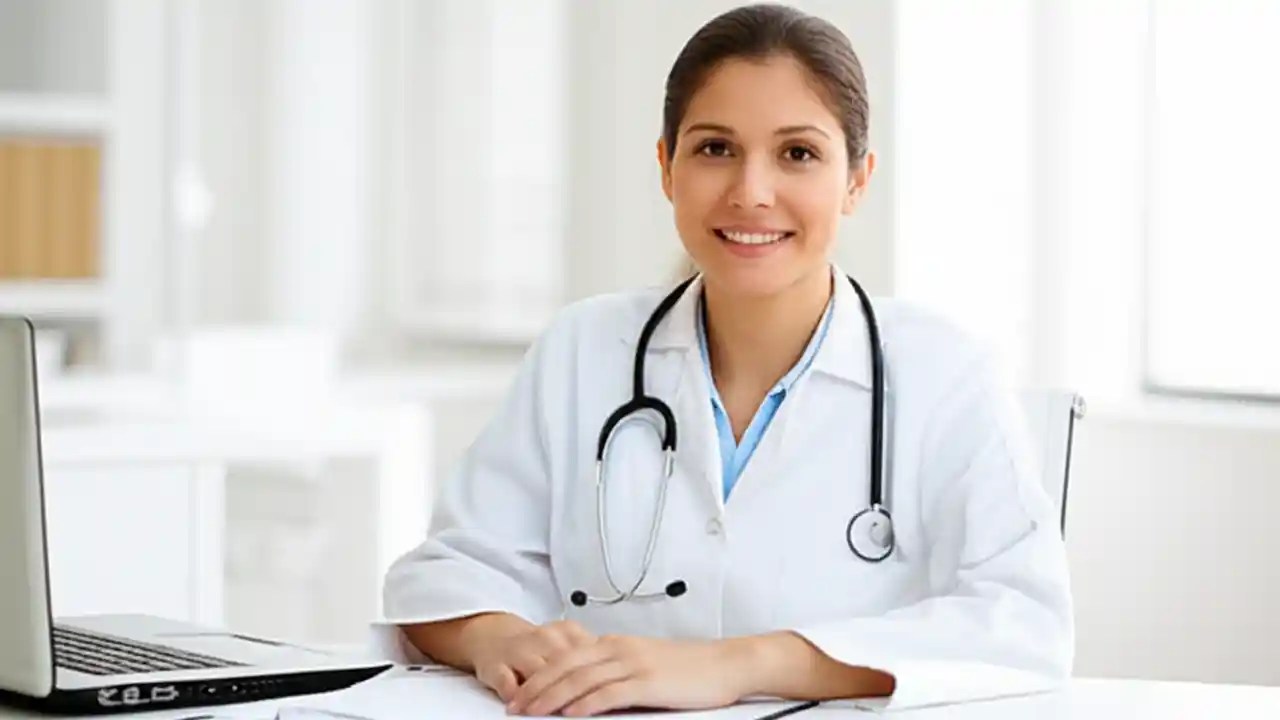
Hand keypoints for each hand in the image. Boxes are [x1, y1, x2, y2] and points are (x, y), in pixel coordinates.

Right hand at [469, 620, 596, 703]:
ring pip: (537, 674)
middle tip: (579, 711)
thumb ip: (590, 659)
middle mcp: (544, 638)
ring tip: (550, 713)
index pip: (588, 656)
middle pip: (564, 666)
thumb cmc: (536, 647)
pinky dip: (514, 694)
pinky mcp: (495, 665)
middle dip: (574, 691)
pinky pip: (505, 680)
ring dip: (546, 697)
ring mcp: (519, 650)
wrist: (493, 635)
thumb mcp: (566, 645)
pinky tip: (521, 707)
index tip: (608, 696)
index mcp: (566, 632)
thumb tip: (618, 682)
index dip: (597, 678)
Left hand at [506, 635, 749, 716]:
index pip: (566, 657)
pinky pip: (610, 691)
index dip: (538, 675)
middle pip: (566, 666)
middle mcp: (620, 648)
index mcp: (615, 643)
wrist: (725, 663)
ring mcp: (634, 663)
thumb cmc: (689, 667)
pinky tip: (571, 714)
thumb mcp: (644, 662)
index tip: (519, 693)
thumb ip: (616, 670)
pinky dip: (586, 703)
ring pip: (582, 678)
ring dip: (552, 697)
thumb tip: (587, 690)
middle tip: (515, 707)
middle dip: (536, 687)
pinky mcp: (649, 682)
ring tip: (532, 712)